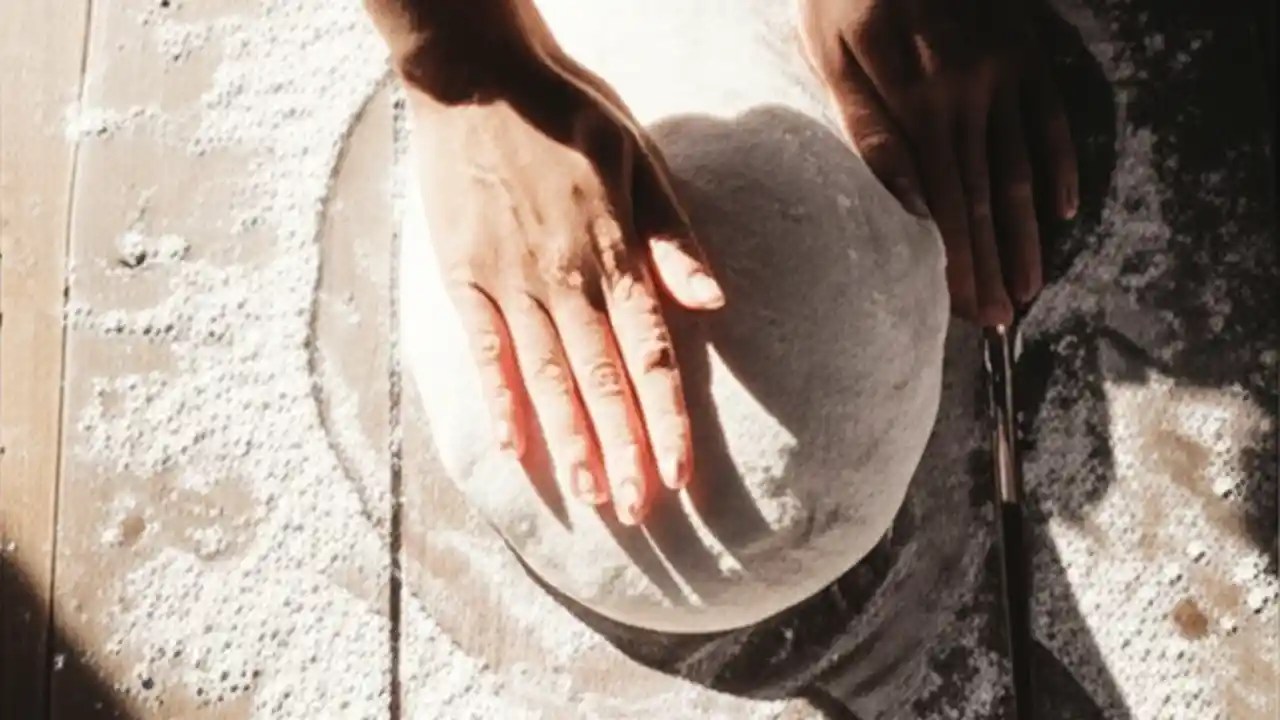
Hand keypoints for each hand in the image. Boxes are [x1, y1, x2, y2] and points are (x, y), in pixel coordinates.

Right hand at [407, 60, 723, 525]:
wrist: (477, 74)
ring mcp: (507, 281)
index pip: (650, 353)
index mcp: (612, 251)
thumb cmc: (567, 112)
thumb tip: (714, 300)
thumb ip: (672, 236)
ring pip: (545, 378)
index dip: (667, 418)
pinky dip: (499, 402)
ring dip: (570, 441)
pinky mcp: (463, 276)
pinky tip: (515, 450)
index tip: (683, 473)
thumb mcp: (639, 158)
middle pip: (602, 379)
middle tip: (641, 510)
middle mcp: (562, 277)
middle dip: (625, 449)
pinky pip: (484, 352)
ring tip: (593, 496)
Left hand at [798, 0, 1077, 324]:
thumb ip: (869, 129)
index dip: (960, 263)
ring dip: (1029, 233)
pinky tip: (1065, 210)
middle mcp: (972, 97)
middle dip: (995, 265)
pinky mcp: (1026, 53)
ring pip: (1022, 169)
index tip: (971, 310)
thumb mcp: (833, 57)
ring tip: (1033, 285)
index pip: (945, 206)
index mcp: (920, 106)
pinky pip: (1052, 118)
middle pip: (987, 200)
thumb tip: (906, 202)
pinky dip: (1061, 166)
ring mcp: (1006, 75)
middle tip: (1005, 321)